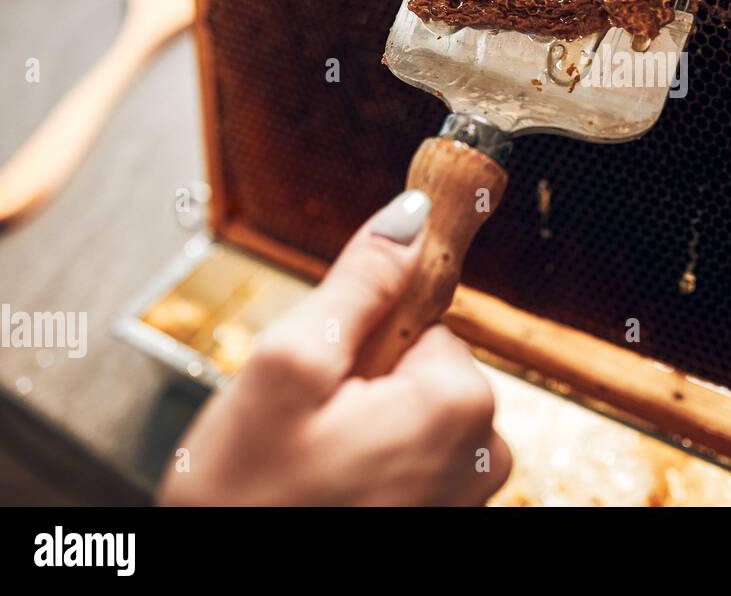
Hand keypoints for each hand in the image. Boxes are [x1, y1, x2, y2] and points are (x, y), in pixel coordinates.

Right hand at [158, 190, 512, 505]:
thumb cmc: (248, 507)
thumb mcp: (289, 369)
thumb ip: (359, 282)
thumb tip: (410, 215)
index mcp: (460, 402)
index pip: (421, 315)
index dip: (359, 335)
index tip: (325, 374)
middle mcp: (483, 449)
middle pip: (416, 364)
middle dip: (357, 384)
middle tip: (301, 430)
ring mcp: (464, 492)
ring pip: (405, 412)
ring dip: (356, 428)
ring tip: (304, 470)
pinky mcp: (441, 516)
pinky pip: (405, 458)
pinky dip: (365, 466)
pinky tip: (322, 495)